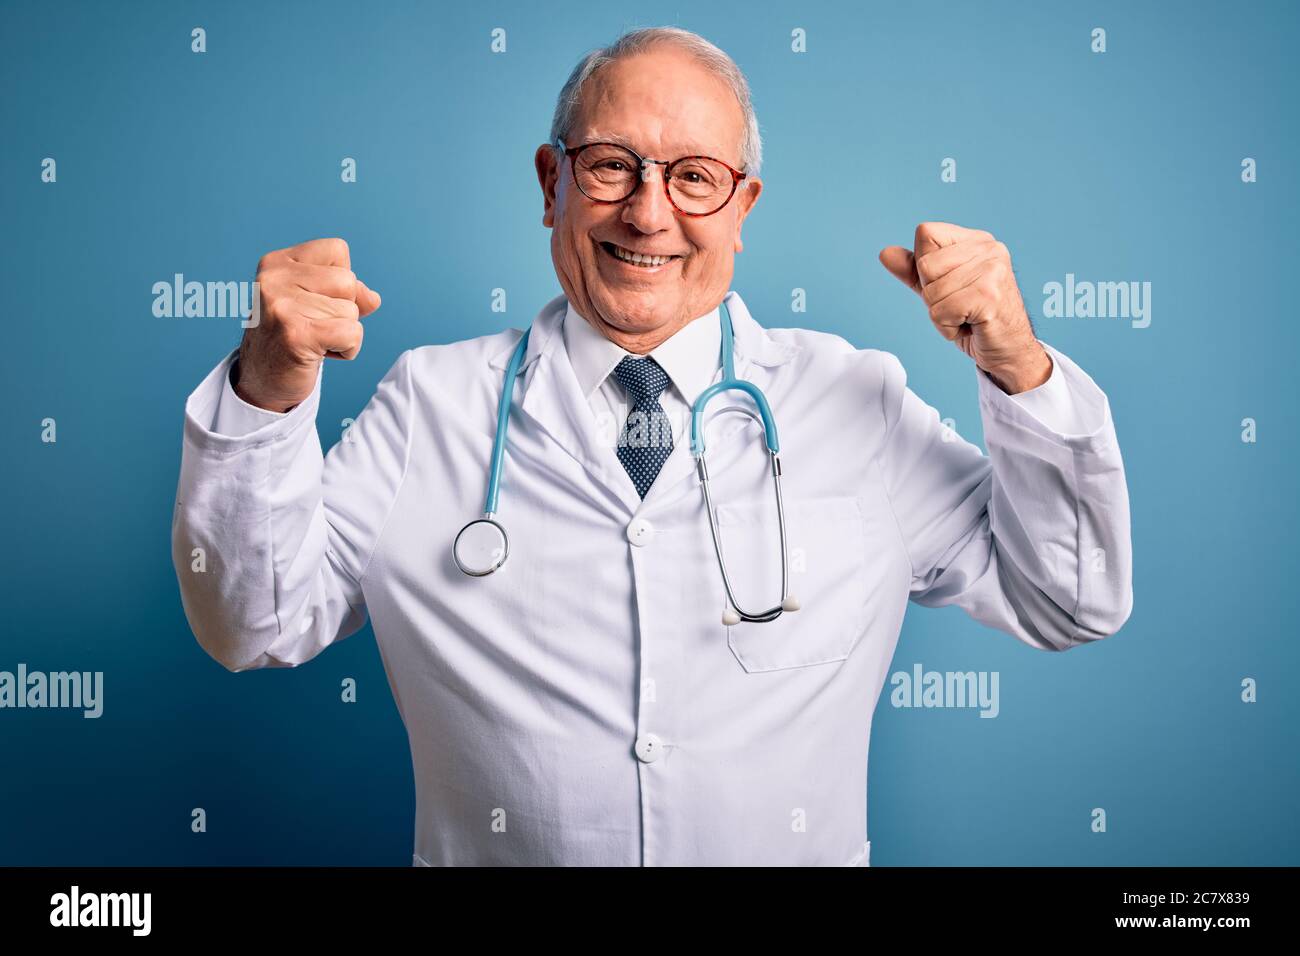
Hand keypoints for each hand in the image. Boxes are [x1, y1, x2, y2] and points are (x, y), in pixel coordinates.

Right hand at [233, 237, 382, 411]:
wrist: (263, 380)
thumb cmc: (294, 335)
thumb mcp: (317, 301)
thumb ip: (348, 292)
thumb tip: (373, 299)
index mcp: (277, 262)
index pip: (337, 251)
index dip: (341, 282)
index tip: (316, 301)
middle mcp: (274, 279)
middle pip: (348, 281)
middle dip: (344, 309)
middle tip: (316, 326)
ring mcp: (282, 306)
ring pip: (352, 311)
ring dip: (344, 333)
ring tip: (315, 341)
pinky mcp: (296, 335)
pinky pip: (352, 333)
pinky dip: (348, 349)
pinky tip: (321, 354)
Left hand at [879, 222, 1050, 393]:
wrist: (1009, 350)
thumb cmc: (976, 319)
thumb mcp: (940, 290)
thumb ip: (914, 271)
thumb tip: (885, 253)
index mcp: (976, 240)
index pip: (926, 233)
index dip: (925, 266)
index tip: (950, 285)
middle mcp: (988, 248)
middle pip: (925, 265)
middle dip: (933, 295)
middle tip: (960, 305)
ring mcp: (992, 271)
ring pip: (931, 292)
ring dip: (941, 316)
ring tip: (966, 317)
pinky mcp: (989, 297)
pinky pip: (941, 312)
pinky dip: (948, 329)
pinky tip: (971, 326)